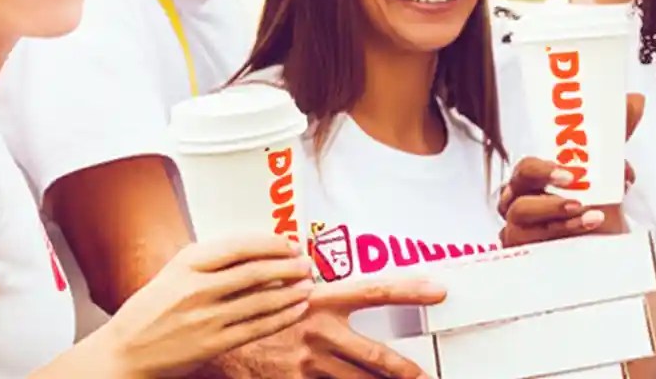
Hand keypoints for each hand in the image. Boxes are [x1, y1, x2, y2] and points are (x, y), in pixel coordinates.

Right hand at [92, 235, 313, 377]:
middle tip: (307, 263)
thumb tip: (255, 249)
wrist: (123, 353)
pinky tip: (297, 309)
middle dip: (289, 266)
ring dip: (291, 291)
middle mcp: (197, 288)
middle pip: (255, 271)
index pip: (239, 246)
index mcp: (186, 264)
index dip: (271, 243)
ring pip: (261, 300)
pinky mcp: (213, 344)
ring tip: (309, 285)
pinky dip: (282, 317)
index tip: (290, 243)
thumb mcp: (173, 274)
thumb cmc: (150, 310)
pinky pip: (257, 328)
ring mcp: (206, 317)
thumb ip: (209, 261)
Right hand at [216, 277, 446, 377]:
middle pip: (375, 354)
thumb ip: (320, 291)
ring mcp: (309, 364)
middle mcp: (319, 333)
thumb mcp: (285, 288)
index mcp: (320, 300)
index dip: (409, 291)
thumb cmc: (256, 309)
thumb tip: (352, 286)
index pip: (375, 290)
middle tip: (427, 376)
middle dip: (405, 369)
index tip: (439, 290)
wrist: (217, 344)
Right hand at [498, 93, 644, 246]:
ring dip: (556, 212)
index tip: (570, 172)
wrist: (606, 243)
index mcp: (531, 181)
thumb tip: (635, 100)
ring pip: (522, 217)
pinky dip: (561, 234)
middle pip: (514, 191)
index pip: (524, 168)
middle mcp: (518, 203)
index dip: (542, 168)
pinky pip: (533, 244)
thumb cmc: (597, 204)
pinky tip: (586, 228)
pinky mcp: (525, 254)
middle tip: (575, 186)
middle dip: (544, 187)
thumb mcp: (609, 168)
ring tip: (589, 212)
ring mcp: (518, 231)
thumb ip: (617, 136)